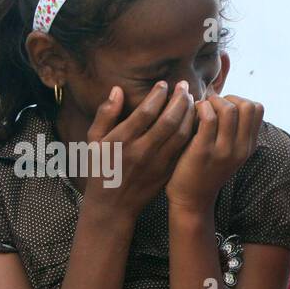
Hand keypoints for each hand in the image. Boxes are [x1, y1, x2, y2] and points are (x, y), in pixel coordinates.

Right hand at [82, 81, 196, 221]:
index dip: (158, 95)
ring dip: (189, 115)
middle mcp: (141, 151)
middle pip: (168, 121)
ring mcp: (157, 163)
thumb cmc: (100, 169)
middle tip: (184, 86)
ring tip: (191, 100)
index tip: (164, 84)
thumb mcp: (94, 141)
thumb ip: (105, 115)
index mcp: (122, 140)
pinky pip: (184, 149)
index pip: (145, 112)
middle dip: (179, 101)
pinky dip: (192, 133)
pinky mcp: (167, 172)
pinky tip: (195, 121)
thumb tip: (117, 90)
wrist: (113, 205)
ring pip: (180, 135)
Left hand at [165, 92, 263, 212]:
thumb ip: (234, 132)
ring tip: (201, 109)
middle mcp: (240, 148)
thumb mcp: (229, 153)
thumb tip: (226, 100)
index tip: (223, 108)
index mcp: (248, 146)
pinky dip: (200, 108)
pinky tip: (192, 115)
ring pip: (228, 109)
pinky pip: (208, 118)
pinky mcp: (204, 151)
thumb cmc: (205, 170)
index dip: (239, 100)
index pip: (257, 109)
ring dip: (212, 102)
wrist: (192, 199)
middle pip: (247, 106)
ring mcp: (223, 151)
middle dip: (228, 98)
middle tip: (212, 107)